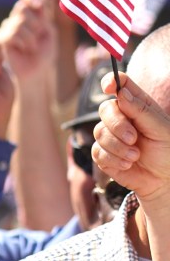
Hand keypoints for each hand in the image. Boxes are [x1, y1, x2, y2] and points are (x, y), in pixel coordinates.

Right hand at [0, 0, 54, 80]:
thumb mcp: (46, 28)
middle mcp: (12, 22)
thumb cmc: (43, 52)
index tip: (40, 9)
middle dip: (36, 25)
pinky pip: (12, 33)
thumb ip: (38, 11)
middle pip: (22, 10)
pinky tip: (24, 50)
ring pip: (18, 22)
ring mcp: (5, 30)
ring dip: (31, 37)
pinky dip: (23, 42)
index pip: (26, 1)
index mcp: (23, 18)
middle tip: (37, 39)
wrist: (38, 71)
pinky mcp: (0, 40)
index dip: (32, 1)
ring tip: (31, 47)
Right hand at [95, 72, 169, 211]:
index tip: (109, 87)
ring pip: (99, 132)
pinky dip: (114, 160)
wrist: (164, 180)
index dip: (111, 80)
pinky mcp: (103, 154)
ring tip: (135, 156)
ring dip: (118, 147)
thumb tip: (121, 92)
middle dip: (117, 125)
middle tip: (133, 138)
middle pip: (105, 109)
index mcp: (137, 105)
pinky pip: (97, 152)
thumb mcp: (162, 129)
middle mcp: (121, 117)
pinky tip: (128, 164)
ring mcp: (110, 135)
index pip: (120, 83)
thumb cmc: (167, 151)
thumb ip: (141, 111)